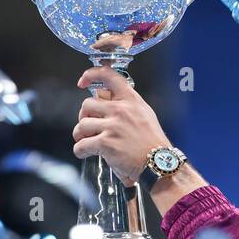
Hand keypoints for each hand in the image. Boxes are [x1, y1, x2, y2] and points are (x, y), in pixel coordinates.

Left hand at [73, 67, 171, 186]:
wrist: (159, 164)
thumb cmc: (154, 143)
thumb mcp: (145, 114)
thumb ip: (127, 104)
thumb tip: (107, 99)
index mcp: (131, 100)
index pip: (108, 76)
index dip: (91, 75)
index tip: (82, 82)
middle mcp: (120, 110)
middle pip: (87, 104)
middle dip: (84, 116)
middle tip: (88, 126)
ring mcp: (112, 127)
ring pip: (82, 125)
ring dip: (80, 134)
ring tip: (85, 140)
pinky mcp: (106, 144)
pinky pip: (82, 145)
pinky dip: (79, 150)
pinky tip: (84, 152)